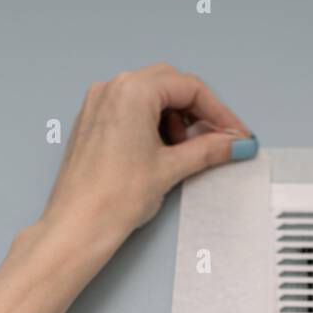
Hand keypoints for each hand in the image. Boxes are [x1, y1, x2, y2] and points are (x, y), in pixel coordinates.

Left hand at [38, 63, 253, 254]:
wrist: (77, 226)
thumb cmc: (113, 198)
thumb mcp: (170, 168)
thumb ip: (208, 149)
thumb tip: (234, 143)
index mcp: (133, 90)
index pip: (190, 88)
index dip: (219, 112)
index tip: (235, 134)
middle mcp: (112, 88)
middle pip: (170, 86)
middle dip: (197, 113)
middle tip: (217, 140)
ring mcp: (98, 103)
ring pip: (150, 98)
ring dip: (175, 119)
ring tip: (184, 153)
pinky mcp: (92, 122)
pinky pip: (130, 110)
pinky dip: (152, 124)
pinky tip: (162, 151)